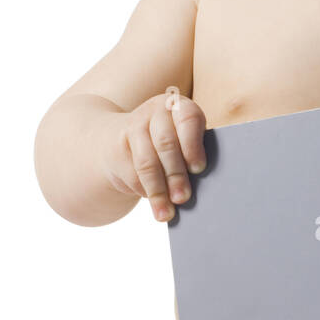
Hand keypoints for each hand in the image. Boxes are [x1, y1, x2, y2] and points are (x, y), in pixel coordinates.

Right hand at [97, 90, 206, 221]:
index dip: (193, 145)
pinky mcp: (117, 145)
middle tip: (183, 198)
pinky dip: (144, 191)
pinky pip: (132, 174)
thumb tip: (201, 186)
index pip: (188, 119)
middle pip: (166, 144)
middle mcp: (155, 111)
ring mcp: (133, 126)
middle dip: (175, 175)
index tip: (198, 169)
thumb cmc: (169, 143)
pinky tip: (153, 202)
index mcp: (179, 106)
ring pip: (147, 163)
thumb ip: (192, 154)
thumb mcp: (182, 139)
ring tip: (166, 213)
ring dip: (158, 191)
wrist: (123, 136)